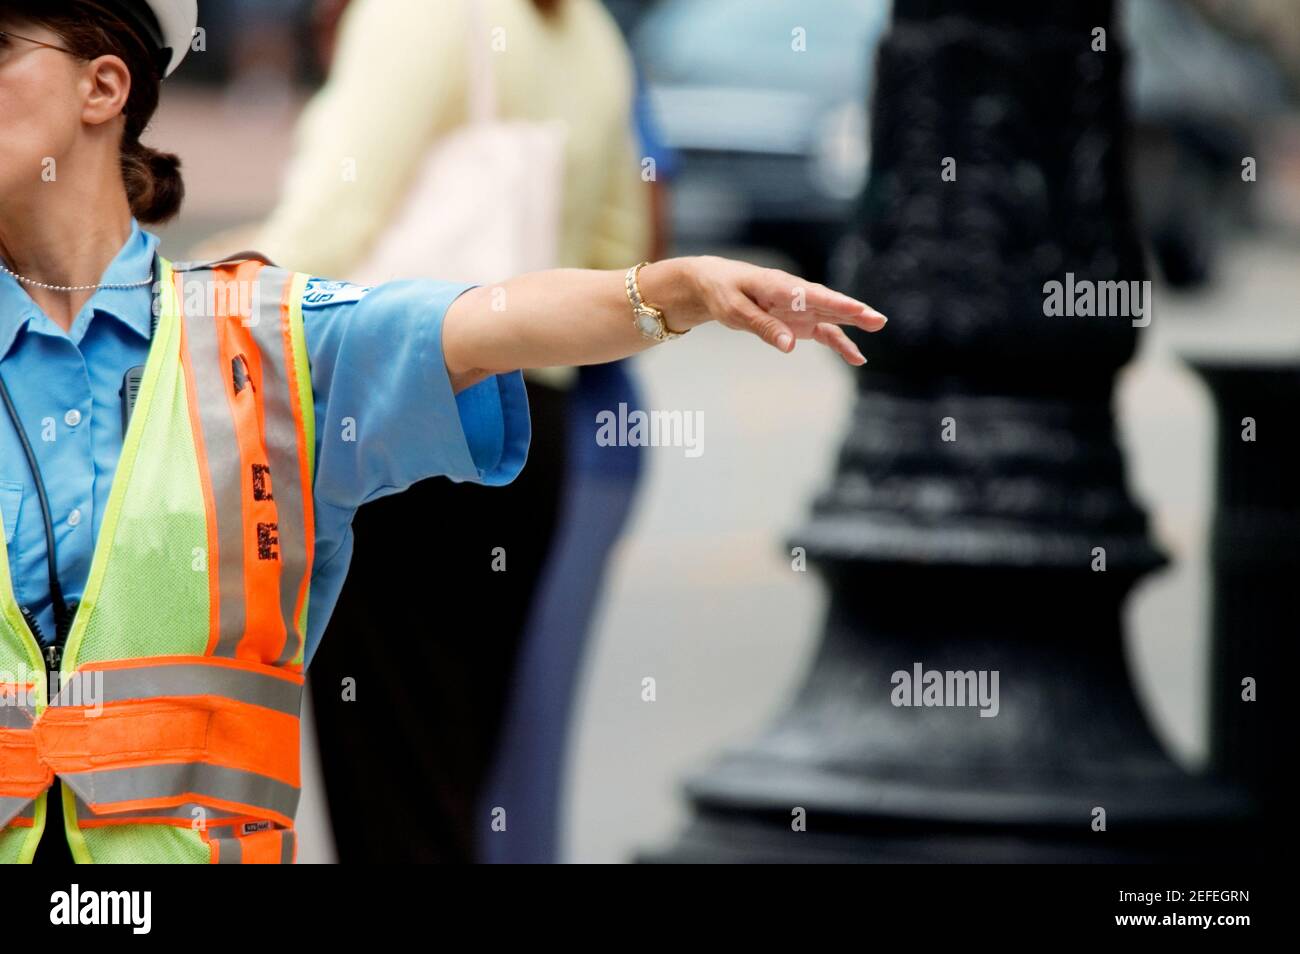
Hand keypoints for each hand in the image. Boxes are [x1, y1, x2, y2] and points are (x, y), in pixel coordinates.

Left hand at [641, 255, 886, 365]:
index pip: (812, 295)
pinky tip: (857, 358)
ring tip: (877, 328)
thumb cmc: (724, 293)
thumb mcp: (736, 311)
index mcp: (780, 286)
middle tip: (878, 320)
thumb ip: (764, 327)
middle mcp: (797, 294)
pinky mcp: (801, 320)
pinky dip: (840, 344)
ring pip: (833, 316)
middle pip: (830, 303)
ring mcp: (802, 307)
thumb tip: (789, 346)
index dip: (835, 303)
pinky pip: (825, 333)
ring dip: (854, 324)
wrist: (716, 284)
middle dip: (853, 311)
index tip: (856, 310)